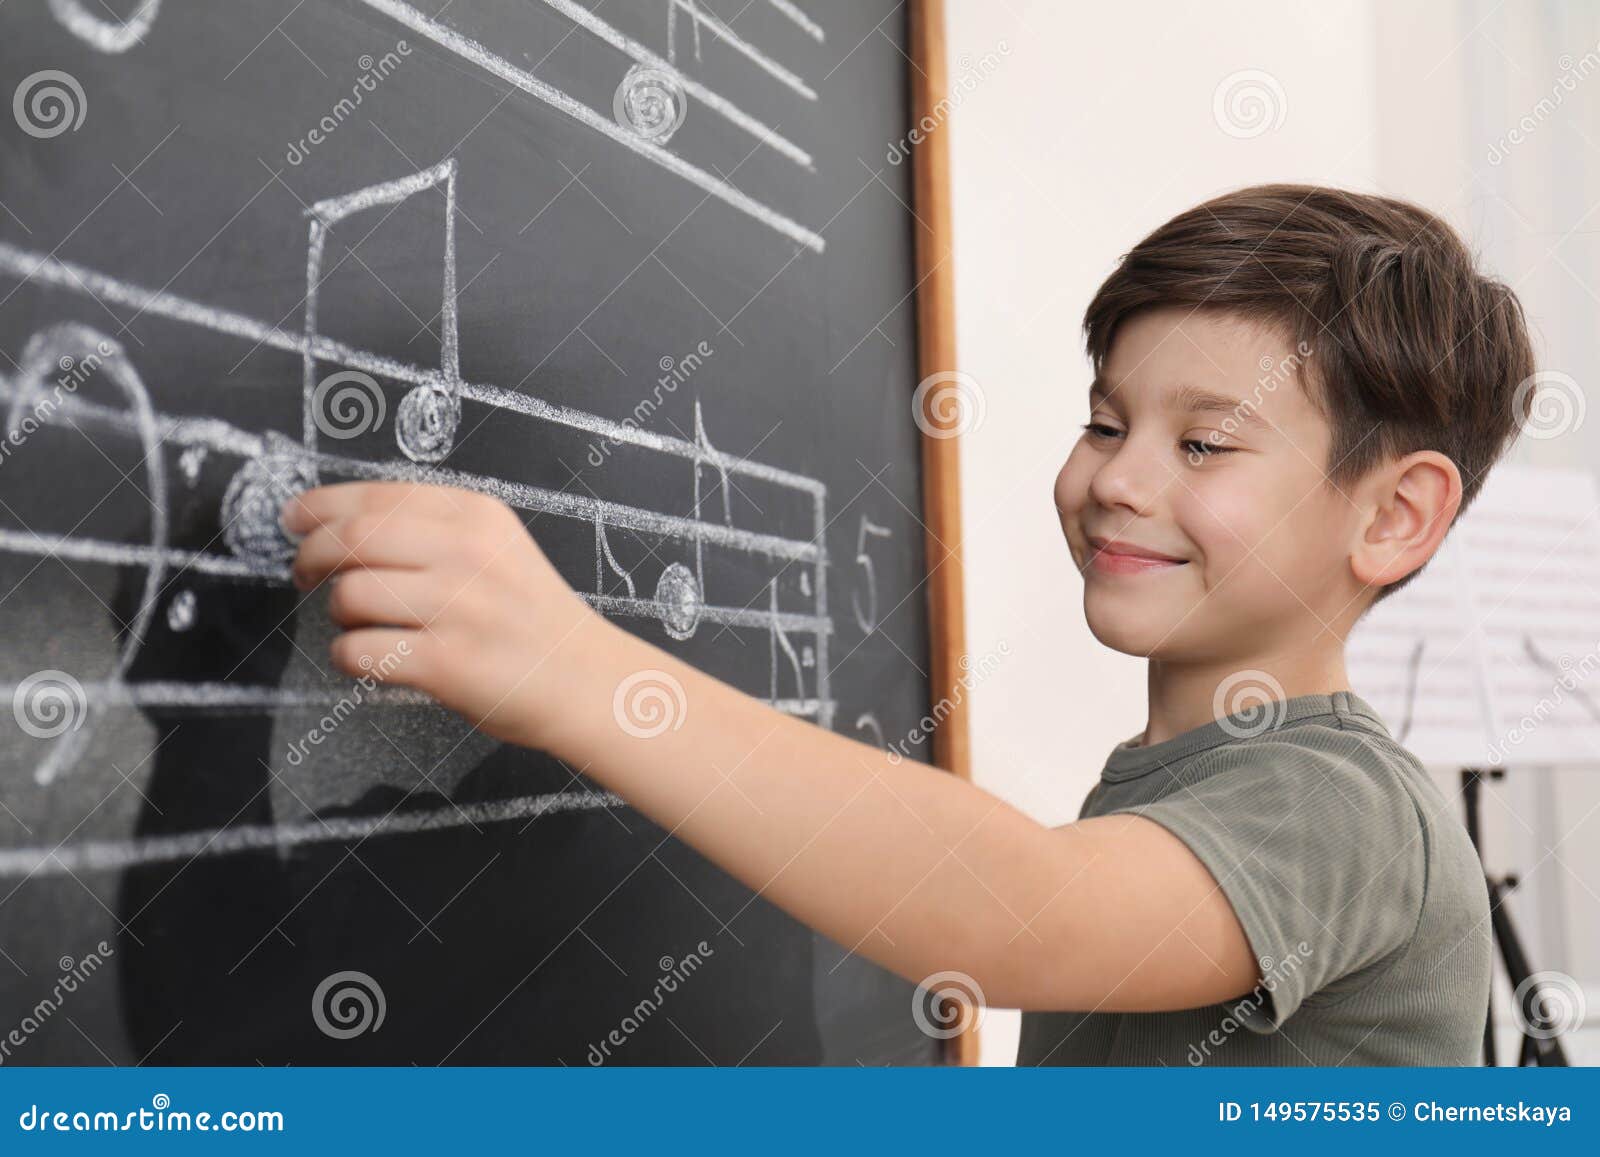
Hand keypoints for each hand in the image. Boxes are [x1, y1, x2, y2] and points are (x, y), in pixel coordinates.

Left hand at [281, 479, 613, 751]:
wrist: (585, 678)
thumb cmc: (530, 614)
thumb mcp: (498, 545)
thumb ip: (435, 526)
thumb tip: (341, 520)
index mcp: (475, 514)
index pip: (374, 495)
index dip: (320, 506)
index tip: (296, 520)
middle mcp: (466, 552)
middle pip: (351, 537)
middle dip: (311, 555)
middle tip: (305, 573)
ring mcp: (458, 607)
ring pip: (350, 595)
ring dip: (336, 612)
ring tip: (356, 621)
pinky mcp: (447, 662)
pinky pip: (359, 651)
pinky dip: (347, 656)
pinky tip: (365, 656)